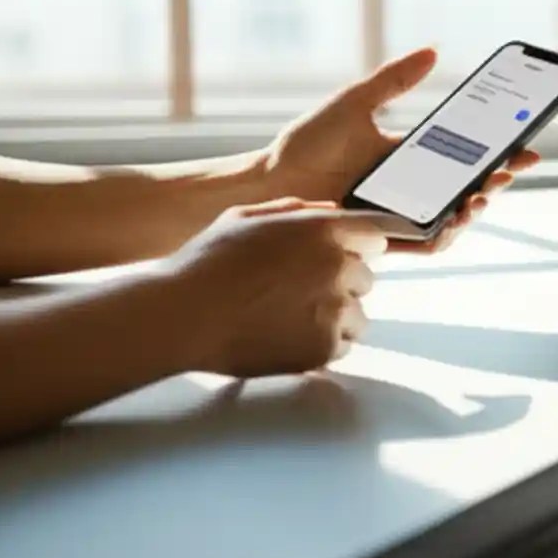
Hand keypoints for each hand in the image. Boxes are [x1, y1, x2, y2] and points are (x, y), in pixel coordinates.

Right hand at [165, 197, 385, 377]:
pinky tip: (287, 337)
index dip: (355, 249)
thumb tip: (330, 210)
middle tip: (300, 292)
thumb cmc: (206, 264)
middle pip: (366, 278)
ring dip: (336, 318)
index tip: (339, 259)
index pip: (375, 238)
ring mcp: (335, 310)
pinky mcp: (325, 347)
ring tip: (291, 318)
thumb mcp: (245, 218)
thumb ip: (294, 212)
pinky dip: (321, 345)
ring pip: (358, 316)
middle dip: (342, 284)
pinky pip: (342, 346)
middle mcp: (338, 267)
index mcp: (323, 230)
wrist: (183, 316)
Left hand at [261, 48, 540, 252]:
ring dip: (474, 211)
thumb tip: (434, 51)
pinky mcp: (384, 239)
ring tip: (478, 198)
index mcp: (411, 154)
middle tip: (507, 172)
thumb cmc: (307, 143)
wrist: (271, 182)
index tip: (526, 145)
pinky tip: (452, 223)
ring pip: (452, 219)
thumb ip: (394, 80)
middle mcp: (411, 186)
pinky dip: (444, 236)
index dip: (499, 153)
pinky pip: (424, 244)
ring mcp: (400, 214)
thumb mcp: (354, 103)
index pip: (465, 154)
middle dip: (496, 182)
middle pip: (467, 188)